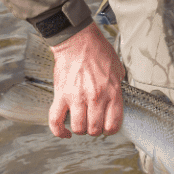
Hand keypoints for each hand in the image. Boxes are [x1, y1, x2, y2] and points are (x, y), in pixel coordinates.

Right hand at [48, 22, 124, 137]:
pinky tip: (65, 133)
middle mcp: (95, 98)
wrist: (78, 41)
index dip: (110, 130)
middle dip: (95, 130)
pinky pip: (56, 120)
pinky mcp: (61, 95)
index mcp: (112, 93)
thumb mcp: (118, 71)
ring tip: (81, 124)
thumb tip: (117, 99)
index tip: (107, 128)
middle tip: (93, 125)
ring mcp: (77, 97)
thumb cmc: (98, 52)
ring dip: (80, 130)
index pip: (113, 123)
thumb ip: (118, 88)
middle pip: (95, 129)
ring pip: (78, 127)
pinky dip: (59, 131)